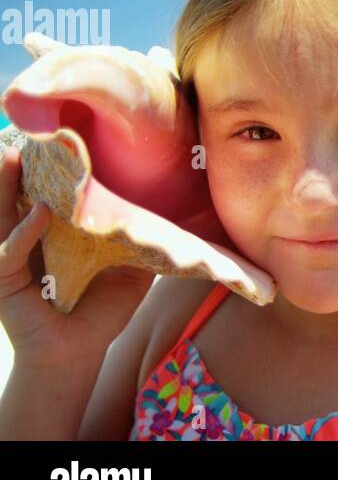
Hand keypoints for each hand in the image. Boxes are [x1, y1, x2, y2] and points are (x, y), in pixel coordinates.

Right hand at [0, 146, 153, 368]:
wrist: (80, 352)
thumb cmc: (101, 306)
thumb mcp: (128, 264)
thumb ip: (140, 235)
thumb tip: (180, 206)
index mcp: (50, 226)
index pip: (41, 185)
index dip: (45, 159)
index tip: (58, 127)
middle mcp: (23, 234)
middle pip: (14, 191)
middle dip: (17, 162)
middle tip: (31, 130)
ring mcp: (9, 256)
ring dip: (5, 185)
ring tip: (13, 155)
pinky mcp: (3, 281)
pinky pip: (8, 252)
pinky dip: (22, 232)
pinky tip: (39, 213)